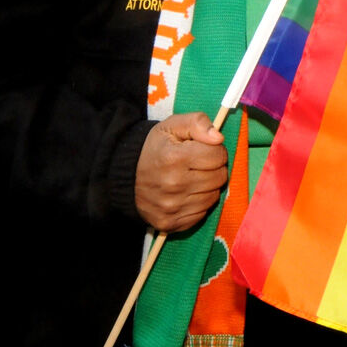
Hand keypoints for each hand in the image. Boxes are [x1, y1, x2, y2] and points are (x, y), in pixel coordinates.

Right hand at [134, 113, 227, 231]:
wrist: (127, 175)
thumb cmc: (157, 147)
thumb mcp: (173, 126)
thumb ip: (198, 123)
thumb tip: (218, 138)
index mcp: (175, 157)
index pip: (219, 155)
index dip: (214, 150)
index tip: (202, 150)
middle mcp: (173, 184)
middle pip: (219, 177)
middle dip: (213, 168)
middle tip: (198, 164)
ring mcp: (171, 207)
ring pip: (213, 197)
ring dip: (208, 186)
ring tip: (192, 178)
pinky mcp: (170, 223)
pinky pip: (202, 213)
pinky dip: (199, 203)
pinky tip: (186, 194)